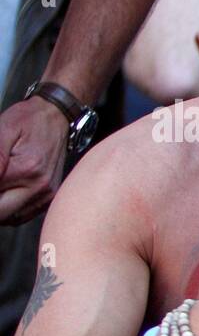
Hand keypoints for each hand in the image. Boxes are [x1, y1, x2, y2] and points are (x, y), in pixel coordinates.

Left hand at [0, 97, 70, 224]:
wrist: (55, 116)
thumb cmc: (29, 120)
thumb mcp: (0, 131)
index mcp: (26, 170)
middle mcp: (40, 187)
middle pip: (1, 213)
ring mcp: (46, 195)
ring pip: (10, 219)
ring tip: (0, 185)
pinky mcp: (49, 198)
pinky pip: (22, 216)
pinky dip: (8, 209)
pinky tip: (4, 194)